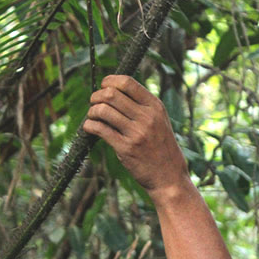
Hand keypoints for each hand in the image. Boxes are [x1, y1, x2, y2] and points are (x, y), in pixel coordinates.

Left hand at [82, 75, 188, 195]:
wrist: (169, 177)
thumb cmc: (161, 148)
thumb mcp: (160, 121)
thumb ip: (142, 106)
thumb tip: (113, 90)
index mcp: (155, 106)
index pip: (127, 82)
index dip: (109, 81)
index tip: (103, 87)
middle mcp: (147, 117)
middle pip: (111, 94)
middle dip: (96, 96)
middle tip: (94, 103)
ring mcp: (136, 133)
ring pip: (103, 110)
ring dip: (92, 112)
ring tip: (93, 117)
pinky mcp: (125, 148)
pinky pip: (100, 129)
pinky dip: (89, 126)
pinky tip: (90, 129)